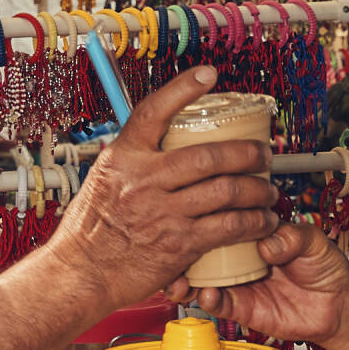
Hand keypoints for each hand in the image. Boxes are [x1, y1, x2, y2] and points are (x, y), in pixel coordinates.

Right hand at [50, 67, 279, 306]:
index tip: (208, 75)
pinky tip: (263, 221)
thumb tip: (159, 145)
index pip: (153, 111)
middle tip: (264, 154)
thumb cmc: (90, 231)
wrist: (79, 274)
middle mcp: (144, 180)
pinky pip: (228, 227)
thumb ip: (133, 162)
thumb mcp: (103, 180)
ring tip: (269, 191)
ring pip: (227, 191)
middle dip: (248, 153)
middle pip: (209, 155)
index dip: (183, 89)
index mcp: (123, 158)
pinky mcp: (179, 243)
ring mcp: (163, 212)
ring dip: (258, 190)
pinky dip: (253, 223)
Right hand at [186, 219, 348, 346]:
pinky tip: (207, 295)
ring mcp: (239, 282)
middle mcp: (241, 257)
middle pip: (203, 250)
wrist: (338, 304)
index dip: (205, 218)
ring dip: (187, 279)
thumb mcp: (314, 240)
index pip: (223, 221)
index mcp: (254, 233)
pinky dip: (209, 300)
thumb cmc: (325, 266)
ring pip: (202, 279)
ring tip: (182, 278)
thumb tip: (268, 242)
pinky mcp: (243, 307)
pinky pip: (220, 304)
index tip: (192, 214)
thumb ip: (293, 236)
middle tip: (175, 247)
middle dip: (184, 250)